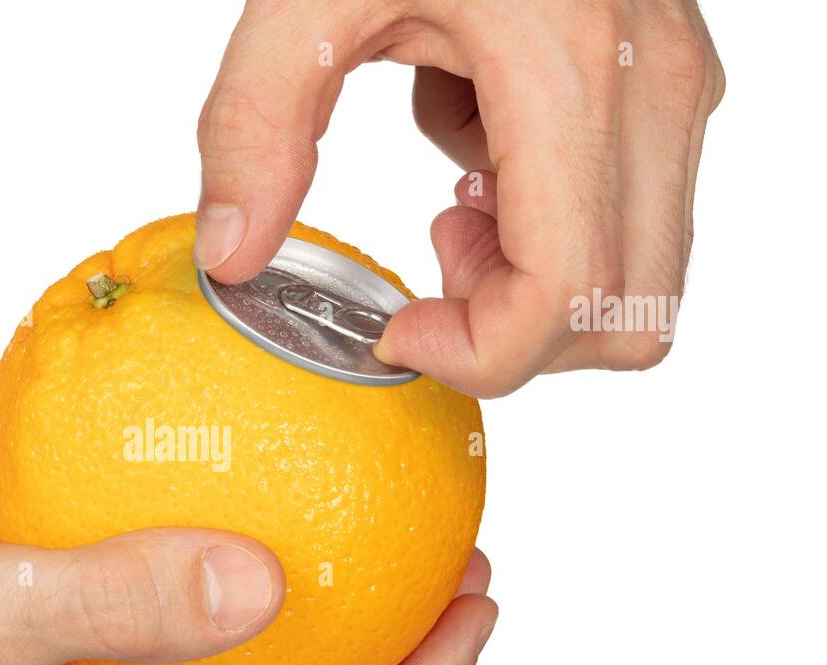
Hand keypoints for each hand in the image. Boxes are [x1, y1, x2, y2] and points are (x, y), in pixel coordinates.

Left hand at [195, 0, 724, 396]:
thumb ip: (253, 125)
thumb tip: (232, 255)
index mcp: (569, 71)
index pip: (567, 295)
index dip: (480, 351)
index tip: (402, 327)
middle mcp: (651, 92)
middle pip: (623, 317)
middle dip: (513, 328)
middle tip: (434, 255)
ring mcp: (674, 91)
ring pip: (637, 282)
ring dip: (533, 277)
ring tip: (457, 192)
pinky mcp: (668, 90)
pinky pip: (629, 219)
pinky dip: (547, 221)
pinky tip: (483, 140)